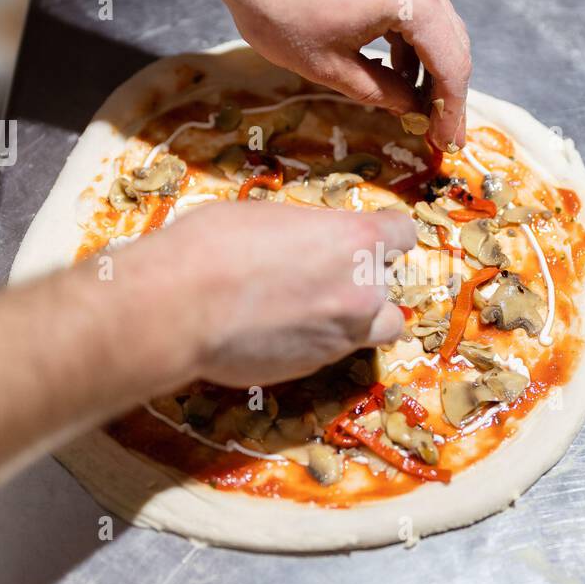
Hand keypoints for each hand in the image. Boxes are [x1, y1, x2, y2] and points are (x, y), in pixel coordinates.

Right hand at [118, 201, 417, 389]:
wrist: (180, 306)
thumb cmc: (214, 245)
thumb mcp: (267, 216)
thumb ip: (306, 233)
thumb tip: (305, 243)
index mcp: (357, 240)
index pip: (403, 233)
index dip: (386, 235)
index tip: (370, 237)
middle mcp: (363, 290)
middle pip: (390, 286)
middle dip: (364, 281)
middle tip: (325, 276)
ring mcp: (343, 335)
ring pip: (378, 328)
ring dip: (357, 319)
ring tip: (317, 310)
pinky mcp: (316, 367)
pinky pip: (334, 352)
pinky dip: (318, 342)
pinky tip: (282, 331)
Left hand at [206, 0, 470, 151]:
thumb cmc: (277, 5)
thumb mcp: (330, 66)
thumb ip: (380, 92)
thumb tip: (409, 108)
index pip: (451, 63)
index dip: (452, 110)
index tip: (448, 143)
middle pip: (451, 40)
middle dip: (445, 89)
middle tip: (439, 131)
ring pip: (433, 22)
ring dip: (427, 64)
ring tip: (414, 106)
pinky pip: (412, 4)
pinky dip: (409, 38)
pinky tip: (394, 69)